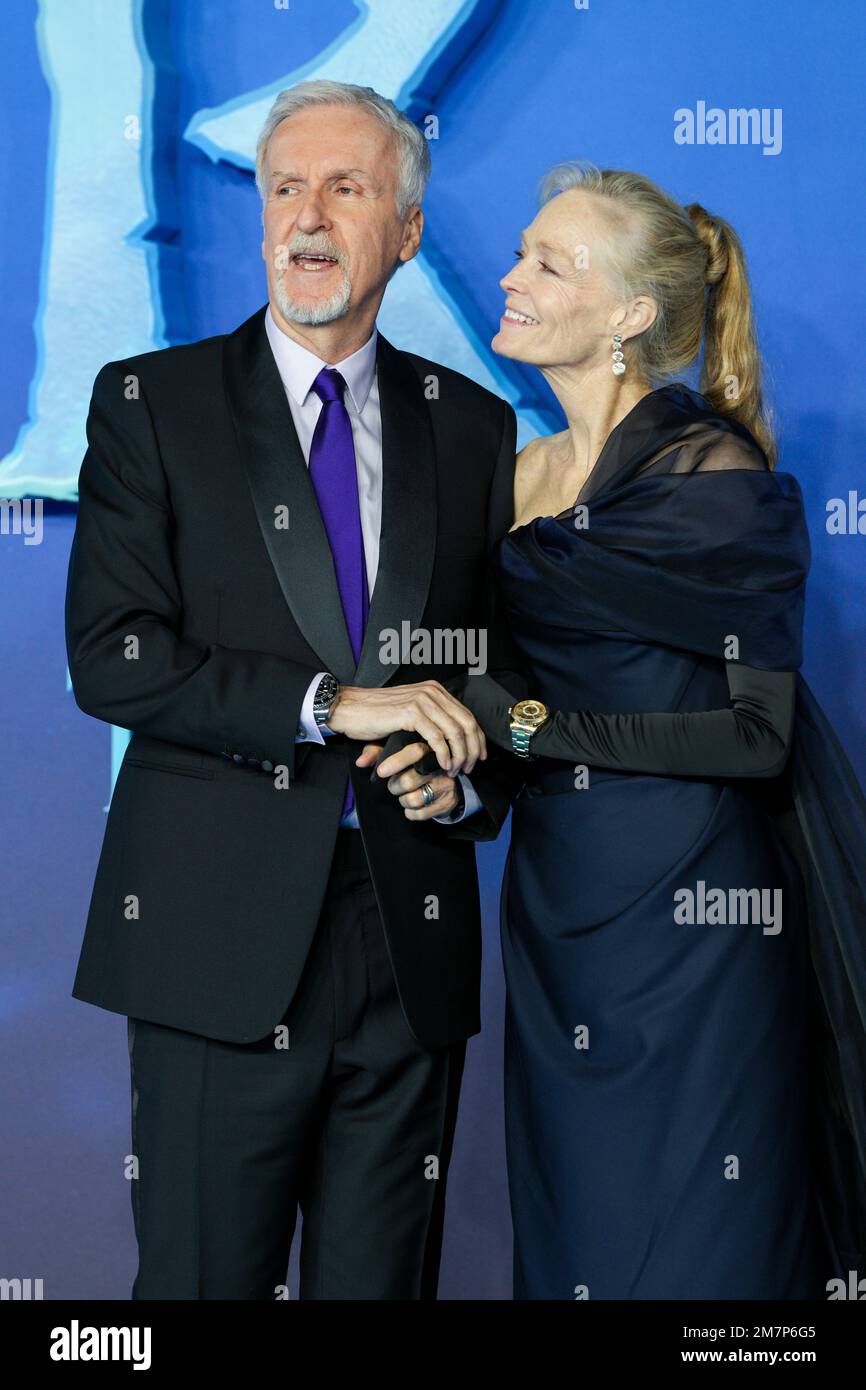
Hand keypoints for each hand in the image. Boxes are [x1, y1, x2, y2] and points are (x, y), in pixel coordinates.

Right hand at [328, 681, 486, 773]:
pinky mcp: (411, 713)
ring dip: (459, 755)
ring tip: (455, 770)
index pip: (467, 715)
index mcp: (435, 690)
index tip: (479, 756)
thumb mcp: (409, 716)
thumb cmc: (375, 715)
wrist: (348, 709)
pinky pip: (437, 737)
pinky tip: (442, 765)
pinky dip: (443, 754)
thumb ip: (430, 724)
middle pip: (467, 723)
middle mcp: (432, 692)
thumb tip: (450, 745)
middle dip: (472, 749)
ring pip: (455, 731)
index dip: (478, 738)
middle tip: (469, 768)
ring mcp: (422, 701)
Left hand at [356, 741, 459, 820]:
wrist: (451, 780)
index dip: (396, 762)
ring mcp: (446, 785)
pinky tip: (414, 805)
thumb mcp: (399, 751)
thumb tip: (360, 762)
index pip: (414, 752)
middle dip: (395, 786)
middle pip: (409, 781)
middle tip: (395, 785)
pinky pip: (420, 814)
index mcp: (429, 748)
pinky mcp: (448, 802)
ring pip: (413, 799)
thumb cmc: (417, 764)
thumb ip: (378, 752)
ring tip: (406, 794)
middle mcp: (441, 766)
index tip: (381, 772)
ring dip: (403, 800)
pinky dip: (411, 812)